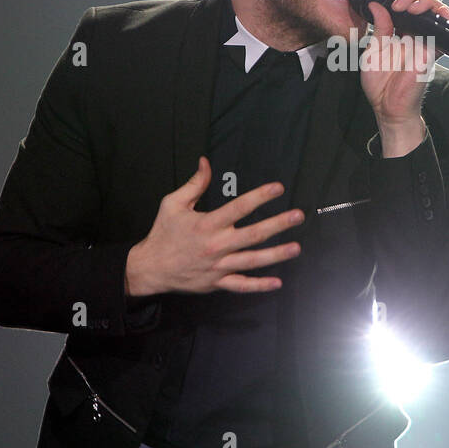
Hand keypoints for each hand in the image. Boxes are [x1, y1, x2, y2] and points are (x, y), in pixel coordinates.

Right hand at [125, 157, 302, 295]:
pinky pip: (241, 285)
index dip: (260, 196)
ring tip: (296, 247)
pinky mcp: (217, 282)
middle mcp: (216, 245)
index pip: (239, 207)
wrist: (150, 268)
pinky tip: (277, 282)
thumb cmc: (163, 233)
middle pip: (253, 234)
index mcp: (207, 224)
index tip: (278, 189)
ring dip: (276, 255)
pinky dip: (259, 285)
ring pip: (252, 261)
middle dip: (278, 225)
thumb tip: (206, 162)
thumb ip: (194, 184)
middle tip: (298, 216)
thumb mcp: (173, 204)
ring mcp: (219, 266)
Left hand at [362, 0, 448, 149]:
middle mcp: (415, 32)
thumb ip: (379, 27)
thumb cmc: (380, 83)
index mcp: (399, 30)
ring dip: (425, 0)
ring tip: (409, 6)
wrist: (388, 107)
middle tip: (397, 0)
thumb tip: (376, 4)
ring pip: (437, 9)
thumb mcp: (374, 49)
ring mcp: (427, 39)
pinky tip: (430, 13)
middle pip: (422, 0)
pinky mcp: (435, 49)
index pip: (405, 1)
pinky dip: (446, 16)